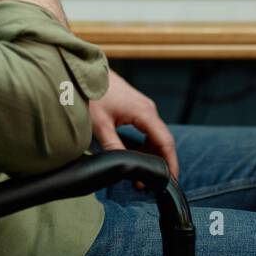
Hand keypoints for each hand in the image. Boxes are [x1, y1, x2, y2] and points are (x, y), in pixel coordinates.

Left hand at [89, 69, 177, 188]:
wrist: (84, 71)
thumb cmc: (91, 94)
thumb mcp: (100, 124)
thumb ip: (113, 146)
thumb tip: (123, 166)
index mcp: (144, 113)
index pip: (166, 142)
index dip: (170, 164)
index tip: (171, 182)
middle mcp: (148, 109)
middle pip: (162, 141)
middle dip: (159, 163)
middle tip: (150, 185)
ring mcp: (143, 108)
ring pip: (154, 136)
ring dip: (151, 155)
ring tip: (140, 175)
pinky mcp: (135, 108)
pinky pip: (147, 131)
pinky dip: (144, 146)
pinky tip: (135, 157)